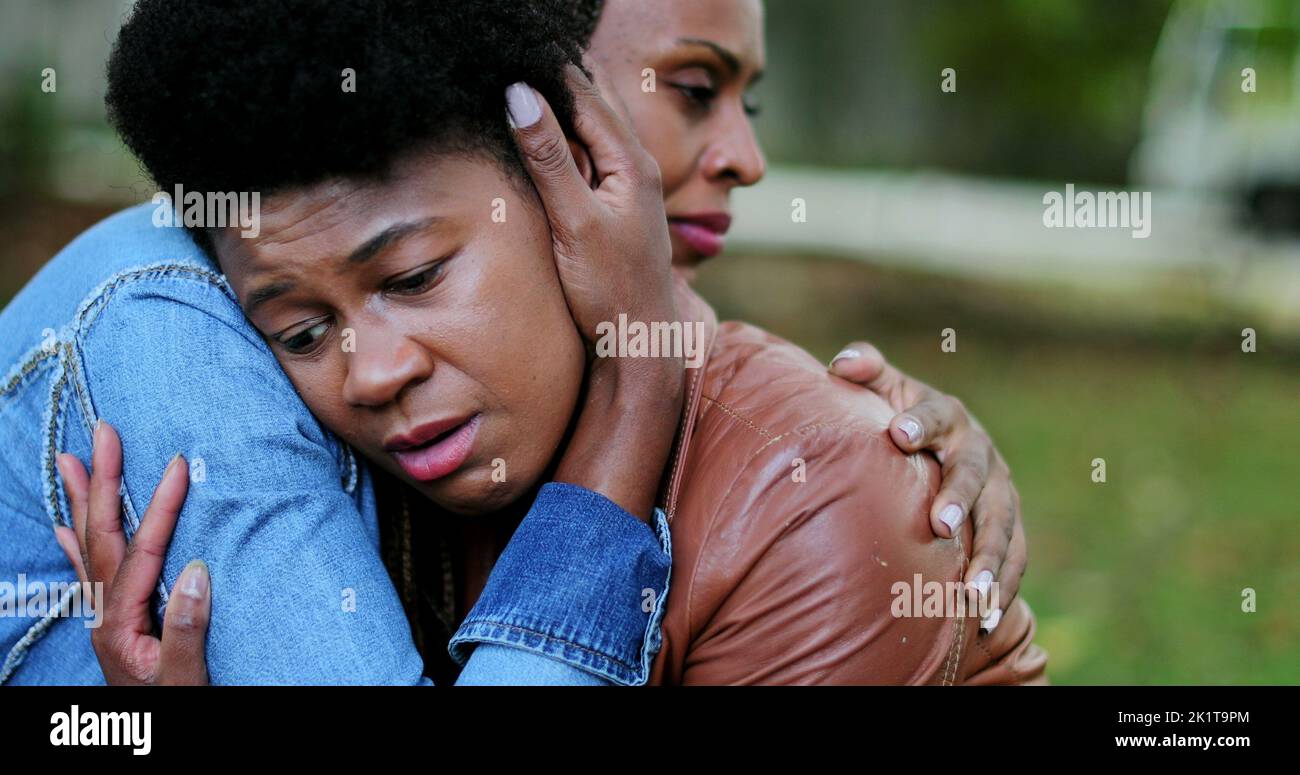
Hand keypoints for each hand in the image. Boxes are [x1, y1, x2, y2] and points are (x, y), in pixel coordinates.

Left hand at [53, 420, 210, 684]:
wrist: (153, 740)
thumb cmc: (175, 710)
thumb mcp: (187, 678)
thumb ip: (187, 629)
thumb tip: (196, 571)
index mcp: (121, 626)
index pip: (140, 552)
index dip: (158, 506)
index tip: (177, 464)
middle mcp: (104, 618)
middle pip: (101, 538)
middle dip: (102, 483)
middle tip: (102, 434)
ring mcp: (104, 620)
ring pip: (90, 549)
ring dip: (84, 501)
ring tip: (72, 460)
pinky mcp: (111, 625)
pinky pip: (89, 574)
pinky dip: (78, 545)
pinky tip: (69, 526)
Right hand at [506, 63, 682, 520]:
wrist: (640, 347)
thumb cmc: (612, 291)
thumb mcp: (575, 221)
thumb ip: (550, 158)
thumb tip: (520, 94)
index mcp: (632, 162)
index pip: (584, 92)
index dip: (547, 65)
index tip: (509, 44)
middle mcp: (635, 167)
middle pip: (589, 103)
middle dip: (551, 77)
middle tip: (506, 54)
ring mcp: (625, 188)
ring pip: (586, 129)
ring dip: (554, 106)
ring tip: (511, 83)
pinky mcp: (611, 209)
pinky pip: (584, 158)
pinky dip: (558, 140)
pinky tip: (533, 138)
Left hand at [828, 343, 1025, 628]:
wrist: (938, 444)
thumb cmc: (897, 418)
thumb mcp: (883, 389)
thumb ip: (865, 369)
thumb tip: (842, 363)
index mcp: (946, 415)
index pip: (935, 414)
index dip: (919, 422)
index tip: (898, 433)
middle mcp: (979, 451)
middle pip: (973, 475)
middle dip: (959, 497)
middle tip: (940, 523)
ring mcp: (998, 489)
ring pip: (1002, 524)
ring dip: (990, 558)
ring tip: (973, 593)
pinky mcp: (1007, 523)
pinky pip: (1014, 556)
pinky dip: (1005, 586)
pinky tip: (986, 620)